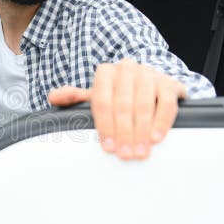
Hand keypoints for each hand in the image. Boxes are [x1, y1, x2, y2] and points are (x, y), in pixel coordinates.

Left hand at [48, 59, 185, 159]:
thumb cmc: (119, 96)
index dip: (104, 126)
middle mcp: (128, 69)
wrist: (152, 86)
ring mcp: (150, 74)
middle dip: (123, 133)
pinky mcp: (170, 83)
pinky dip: (161, 122)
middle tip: (125, 155)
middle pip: (123, 104)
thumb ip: (75, 98)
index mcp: (106, 73)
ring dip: (142, 131)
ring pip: (144, 103)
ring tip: (140, 152)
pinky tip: (156, 138)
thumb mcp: (96, 97)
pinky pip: (166, 103)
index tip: (107, 148)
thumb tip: (53, 97)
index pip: (101, 100)